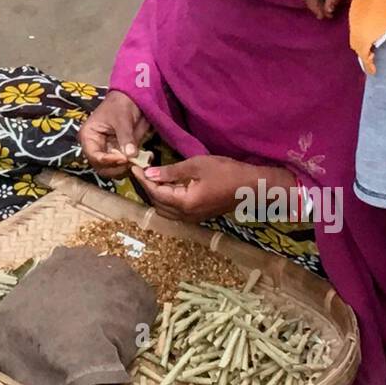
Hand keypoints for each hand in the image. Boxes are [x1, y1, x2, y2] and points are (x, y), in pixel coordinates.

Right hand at [79, 91, 151, 179]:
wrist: (131, 98)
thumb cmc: (121, 104)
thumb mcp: (122, 119)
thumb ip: (125, 137)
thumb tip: (130, 156)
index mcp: (89, 137)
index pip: (94, 156)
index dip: (107, 161)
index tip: (123, 159)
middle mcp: (96, 147)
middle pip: (102, 168)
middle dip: (117, 168)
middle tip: (132, 162)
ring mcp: (108, 152)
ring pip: (114, 170)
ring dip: (127, 169)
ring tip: (140, 161)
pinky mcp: (120, 153)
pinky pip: (125, 165)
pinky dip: (135, 165)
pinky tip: (145, 158)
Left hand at [137, 155, 251, 221]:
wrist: (251, 186)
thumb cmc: (226, 172)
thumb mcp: (197, 166)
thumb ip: (171, 172)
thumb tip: (149, 173)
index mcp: (185, 203)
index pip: (156, 193)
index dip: (144, 180)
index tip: (134, 168)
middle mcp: (187, 215)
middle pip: (158, 205)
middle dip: (147, 189)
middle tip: (142, 172)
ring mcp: (193, 218)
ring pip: (166, 210)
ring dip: (156, 195)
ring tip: (152, 177)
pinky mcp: (198, 216)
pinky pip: (175, 211)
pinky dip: (167, 199)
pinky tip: (167, 185)